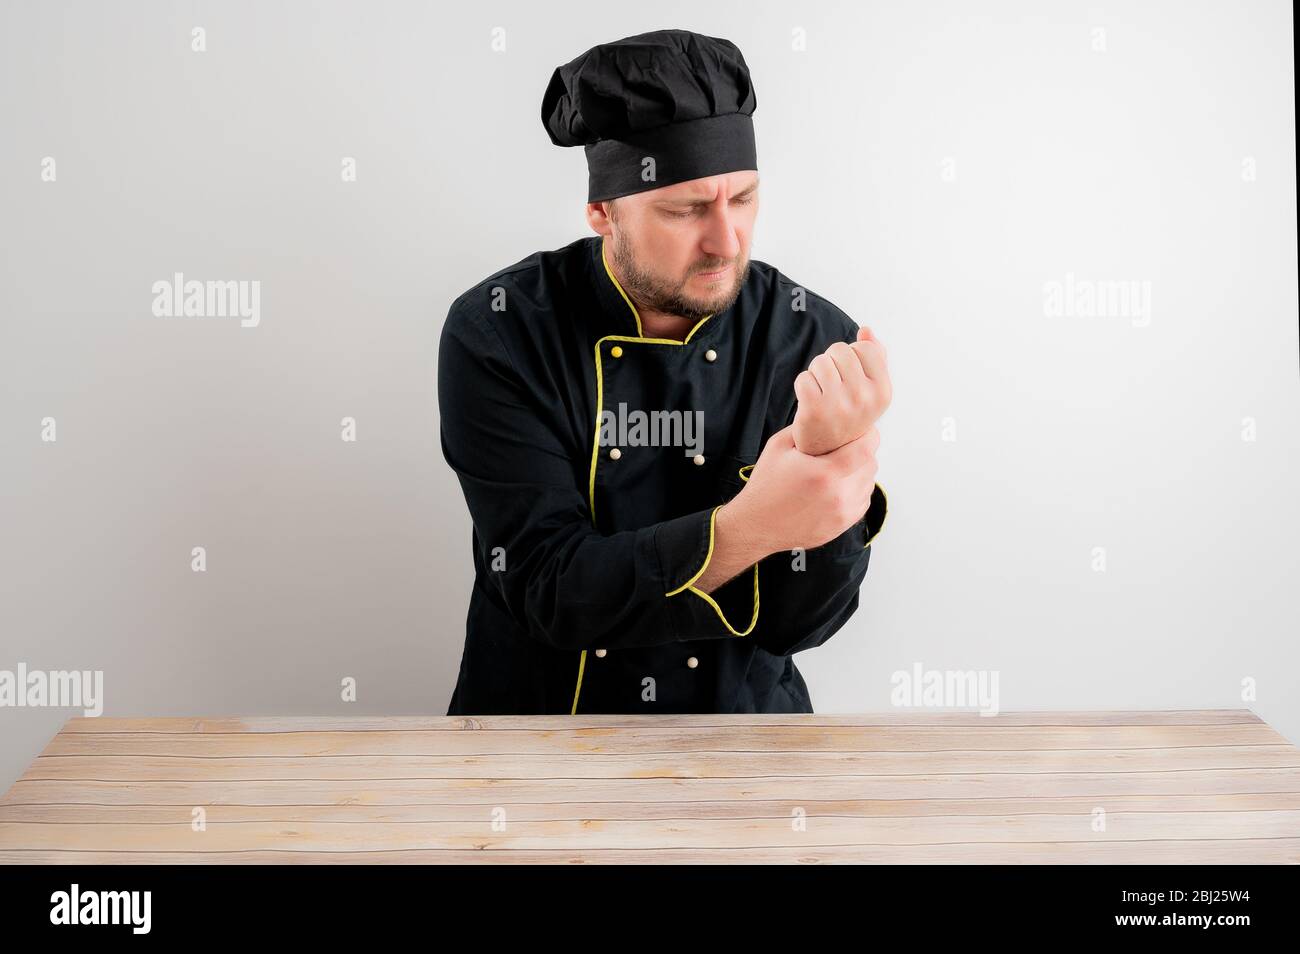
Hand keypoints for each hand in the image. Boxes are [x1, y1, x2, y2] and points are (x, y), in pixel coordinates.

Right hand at [721, 424, 879, 555]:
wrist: (757, 525)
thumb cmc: (766, 486)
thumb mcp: (778, 447)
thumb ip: (805, 428)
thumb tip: (825, 416)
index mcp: (824, 474)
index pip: (866, 449)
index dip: (869, 436)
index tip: (864, 430)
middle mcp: (838, 496)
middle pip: (870, 466)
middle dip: (863, 452)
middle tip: (849, 446)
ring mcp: (842, 514)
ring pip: (869, 484)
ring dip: (860, 472)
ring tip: (841, 467)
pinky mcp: (842, 525)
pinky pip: (862, 501)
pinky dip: (856, 490)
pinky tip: (838, 486)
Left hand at [792, 326, 891, 455]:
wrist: (827, 449)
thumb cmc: (849, 412)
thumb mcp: (870, 388)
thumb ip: (875, 357)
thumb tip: (867, 329)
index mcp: (883, 391)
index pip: (863, 347)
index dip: (851, 356)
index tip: (849, 376)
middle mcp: (864, 398)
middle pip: (839, 350)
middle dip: (831, 361)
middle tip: (832, 385)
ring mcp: (839, 405)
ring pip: (820, 362)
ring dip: (816, 373)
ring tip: (821, 392)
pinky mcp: (814, 410)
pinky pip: (803, 377)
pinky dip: (803, 385)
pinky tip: (809, 401)